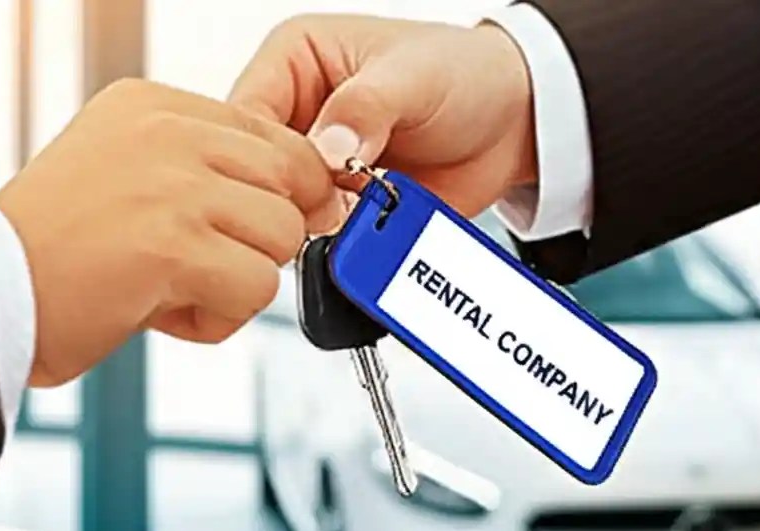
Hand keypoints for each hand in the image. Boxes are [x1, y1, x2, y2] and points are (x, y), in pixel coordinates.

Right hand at [0, 78, 339, 386]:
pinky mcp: (174, 244)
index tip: (245, 231)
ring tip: (174, 289)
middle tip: (207, 266)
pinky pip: (257, 287)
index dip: (278, 194)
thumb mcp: (125, 172)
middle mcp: (167, 132)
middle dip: (262, 238)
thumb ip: (201, 168)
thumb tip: (303, 194)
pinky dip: (218, 318)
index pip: (273, 138)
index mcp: (154, 105)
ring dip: (240, 282)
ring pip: (282, 237)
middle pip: (292, 182)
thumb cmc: (54, 250)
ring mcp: (173, 185)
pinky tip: (161, 313)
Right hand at [229, 14, 535, 217]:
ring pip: (288, 207)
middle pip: (259, 169)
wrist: (515, 123)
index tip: (294, 177)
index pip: (245, 113)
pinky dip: (346, 240)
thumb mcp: (413, 77)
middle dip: (291, 193)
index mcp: (295, 60)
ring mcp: (320, 164)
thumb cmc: (465, 74)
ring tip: (361, 209)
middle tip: (334, 199)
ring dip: (320, 220)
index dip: (260, 152)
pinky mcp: (344, 204)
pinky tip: (372, 228)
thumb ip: (366, 109)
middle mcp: (299, 113)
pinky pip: (326, 234)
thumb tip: (328, 147)